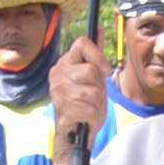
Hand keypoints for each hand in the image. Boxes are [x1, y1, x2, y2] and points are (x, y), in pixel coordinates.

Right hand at [49, 33, 109, 158]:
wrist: (74, 135)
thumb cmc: (83, 104)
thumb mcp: (92, 77)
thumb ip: (94, 55)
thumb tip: (100, 29)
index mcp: (63, 64)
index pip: (82, 43)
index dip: (98, 54)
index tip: (106, 70)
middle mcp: (57, 75)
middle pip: (91, 70)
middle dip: (99, 86)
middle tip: (94, 97)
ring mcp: (58, 93)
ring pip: (92, 91)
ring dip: (97, 103)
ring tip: (90, 108)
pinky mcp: (63, 111)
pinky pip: (90, 108)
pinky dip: (94, 115)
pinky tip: (87, 118)